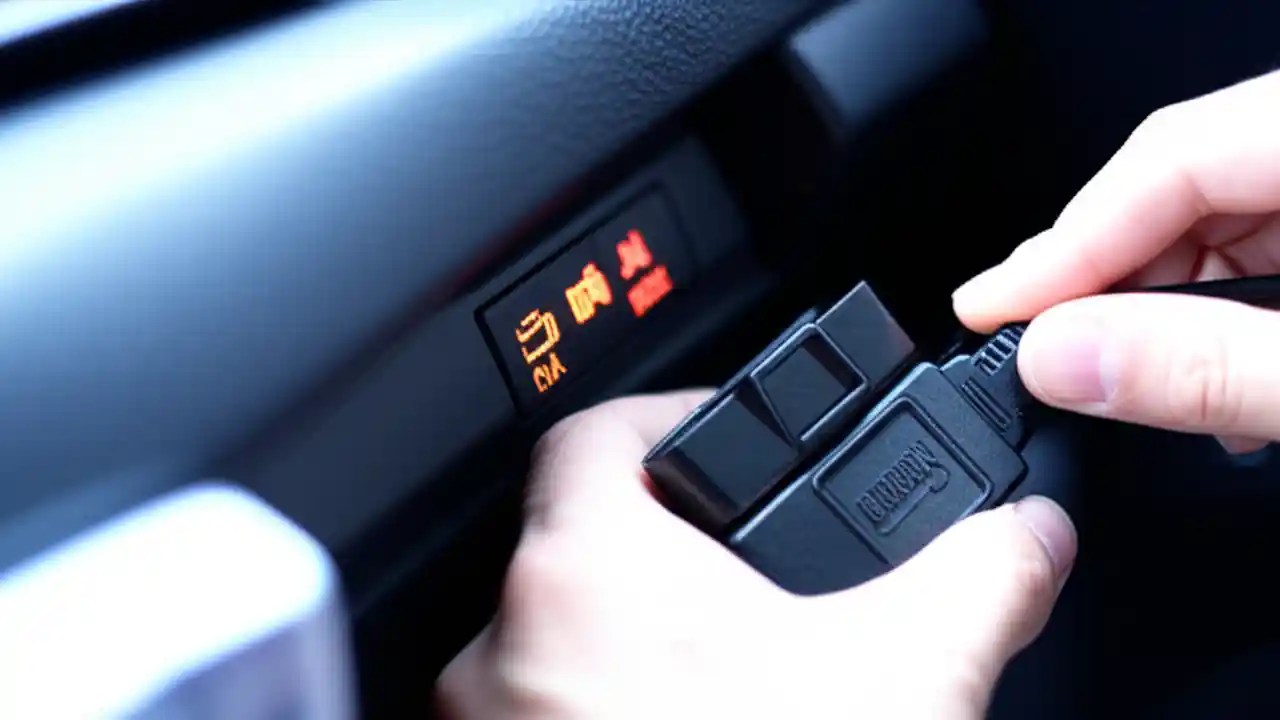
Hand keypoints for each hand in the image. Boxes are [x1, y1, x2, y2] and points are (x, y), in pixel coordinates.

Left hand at [437, 391, 1075, 718]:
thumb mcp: (902, 677)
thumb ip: (975, 579)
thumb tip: (1025, 535)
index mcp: (583, 573)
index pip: (597, 432)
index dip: (672, 415)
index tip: (723, 438)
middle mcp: (503, 648)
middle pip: (582, 542)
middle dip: (674, 553)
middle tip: (752, 576)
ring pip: (557, 645)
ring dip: (639, 646)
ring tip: (732, 674)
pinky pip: (544, 719)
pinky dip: (608, 711)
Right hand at [953, 68, 1279, 451]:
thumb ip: (1209, 368)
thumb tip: (1061, 357)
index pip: (1170, 156)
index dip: (1066, 242)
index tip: (990, 309)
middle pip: (1181, 187)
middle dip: (1109, 288)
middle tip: (1042, 357)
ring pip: (1216, 221)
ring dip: (1165, 317)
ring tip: (1144, 395)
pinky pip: (1264, 248)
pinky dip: (1220, 319)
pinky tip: (1214, 381)